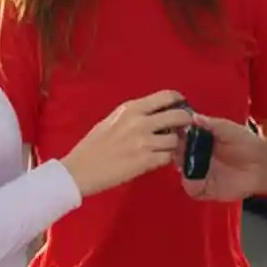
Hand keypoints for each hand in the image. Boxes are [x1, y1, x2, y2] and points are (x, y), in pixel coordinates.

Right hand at [60, 90, 193, 196]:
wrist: (80, 170)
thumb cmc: (93, 145)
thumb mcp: (112, 120)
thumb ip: (133, 116)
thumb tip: (155, 115)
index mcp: (131, 108)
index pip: (166, 96)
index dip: (179, 101)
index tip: (182, 106)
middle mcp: (141, 121)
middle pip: (178, 116)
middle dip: (186, 122)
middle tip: (184, 128)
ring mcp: (144, 142)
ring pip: (175, 139)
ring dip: (174, 144)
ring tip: (166, 148)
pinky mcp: (146, 161)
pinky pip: (168, 157)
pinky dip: (166, 159)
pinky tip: (158, 159)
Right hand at [179, 113, 266, 201]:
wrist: (263, 164)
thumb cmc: (247, 143)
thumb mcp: (228, 128)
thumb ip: (211, 124)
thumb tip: (193, 116)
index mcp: (201, 141)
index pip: (181, 138)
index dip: (175, 136)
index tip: (172, 132)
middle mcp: (198, 157)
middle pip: (178, 156)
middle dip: (175, 152)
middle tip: (177, 148)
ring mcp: (202, 174)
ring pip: (183, 173)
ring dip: (182, 169)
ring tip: (186, 164)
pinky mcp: (208, 189)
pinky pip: (193, 190)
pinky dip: (191, 186)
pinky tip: (195, 179)